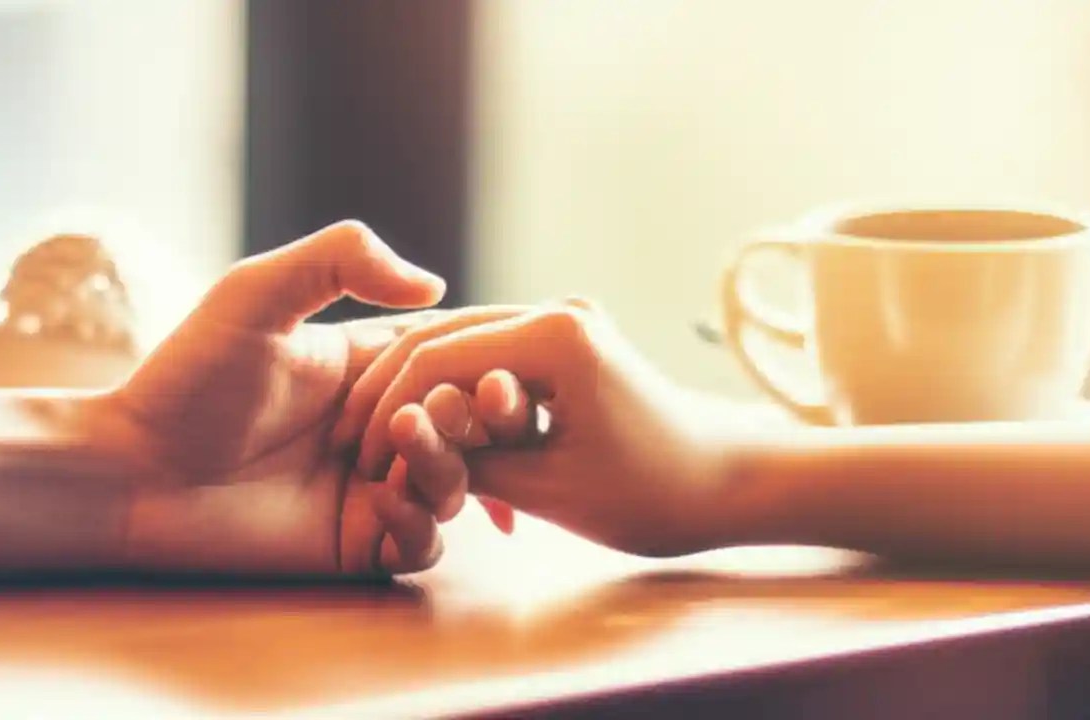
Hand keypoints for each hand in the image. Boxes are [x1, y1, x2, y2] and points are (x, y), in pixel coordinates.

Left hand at [97, 221, 457, 574]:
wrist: (130, 473)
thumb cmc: (185, 379)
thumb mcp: (256, 293)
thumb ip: (338, 260)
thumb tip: (436, 283)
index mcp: (365, 367)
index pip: (449, 356)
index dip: (479, 357)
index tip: (490, 359)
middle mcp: (377, 427)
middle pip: (465, 424)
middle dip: (473, 417)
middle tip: (447, 410)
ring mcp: (368, 489)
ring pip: (453, 484)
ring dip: (447, 466)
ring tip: (406, 446)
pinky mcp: (354, 544)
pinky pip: (420, 543)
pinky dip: (419, 523)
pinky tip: (382, 501)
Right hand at [334, 300, 734, 556]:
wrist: (730, 483)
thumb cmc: (654, 494)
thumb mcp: (549, 489)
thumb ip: (468, 461)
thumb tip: (401, 443)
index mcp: (556, 335)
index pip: (438, 357)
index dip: (387, 407)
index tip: (359, 456)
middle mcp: (559, 311)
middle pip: (444, 340)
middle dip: (396, 394)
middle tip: (359, 447)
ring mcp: (567, 322)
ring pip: (466, 349)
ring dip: (428, 396)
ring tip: (391, 446)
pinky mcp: (572, 341)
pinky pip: (497, 362)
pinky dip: (464, 398)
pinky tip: (441, 438)